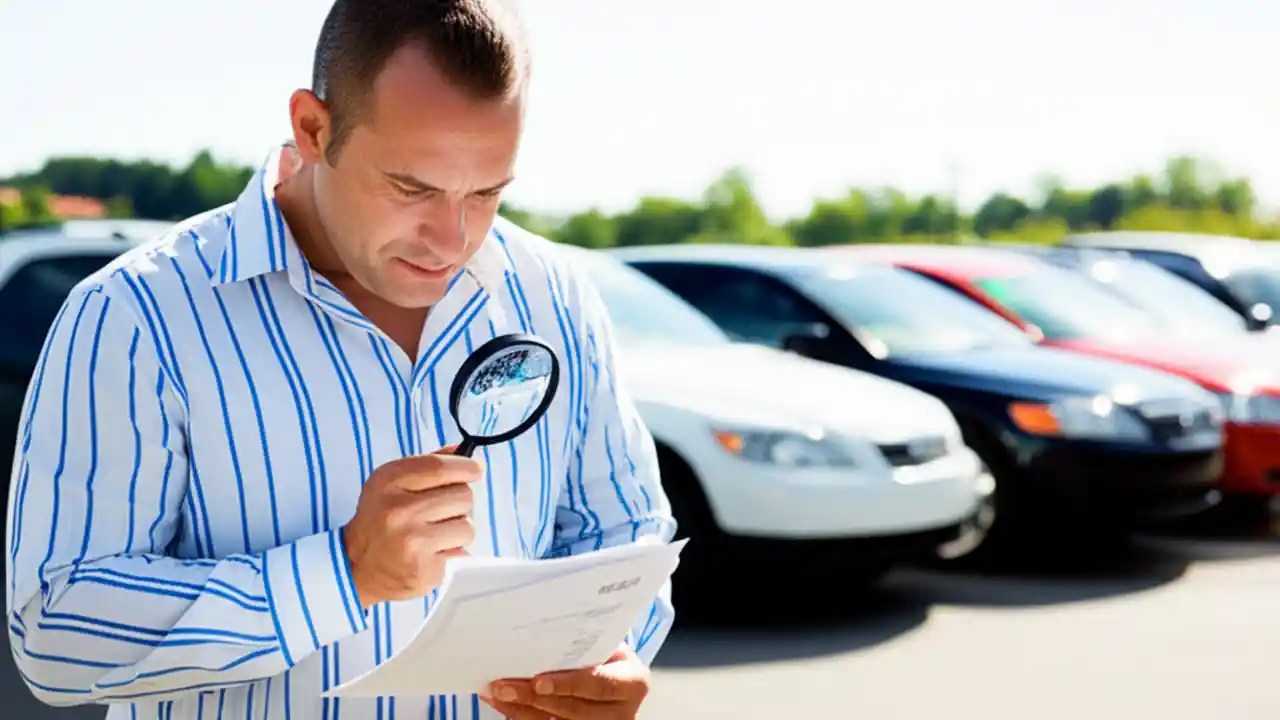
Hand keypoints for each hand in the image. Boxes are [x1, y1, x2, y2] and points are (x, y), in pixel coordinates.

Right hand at [342, 447, 481, 608]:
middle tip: (441, 514)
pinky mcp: (424, 567)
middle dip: (459, 504)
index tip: (475, 470)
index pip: (440, 467)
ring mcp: (412, 540)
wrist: (356, 568)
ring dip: (458, 531)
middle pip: (462, 495)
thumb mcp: (392, 485)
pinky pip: (462, 552)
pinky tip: (432, 553)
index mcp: (389, 482)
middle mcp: (399, 509)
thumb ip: (428, 465)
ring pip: (468, 526)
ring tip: (436, 536)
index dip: (465, 467)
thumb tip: (463, 450)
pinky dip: (453, 552)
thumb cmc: (379, 522)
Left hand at [481, 646, 649, 719]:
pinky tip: (502, 703)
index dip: (569, 684)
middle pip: (574, 710)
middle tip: (503, 686)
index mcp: (633, 683)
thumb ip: (585, 645)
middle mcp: (621, 712)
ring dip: (521, 709)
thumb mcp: (609, 646)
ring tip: (496, 693)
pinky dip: (520, 715)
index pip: (601, 684)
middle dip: (534, 698)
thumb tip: (538, 633)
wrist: (619, 677)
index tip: (538, 681)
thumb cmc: (609, 654)